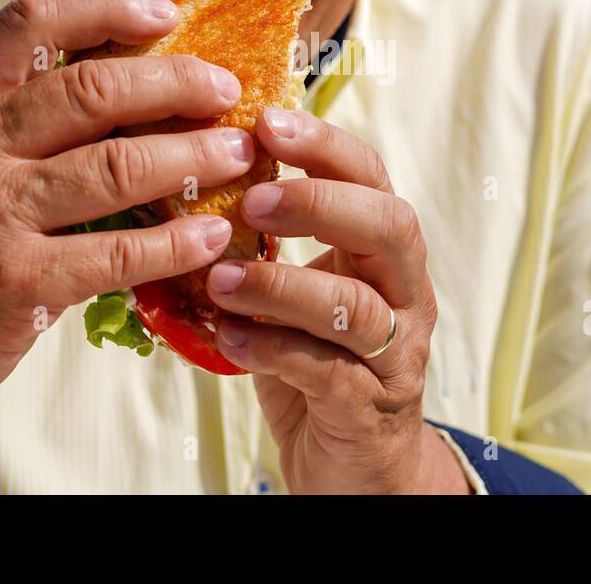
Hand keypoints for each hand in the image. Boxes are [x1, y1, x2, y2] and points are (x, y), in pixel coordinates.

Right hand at [0, 0, 253, 490]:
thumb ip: (8, 124)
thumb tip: (123, 89)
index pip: (30, 23)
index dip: (106, 7)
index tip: (165, 12)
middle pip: (93, 89)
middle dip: (176, 83)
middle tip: (226, 91)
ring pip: (119, 166)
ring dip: (194, 157)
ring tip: (239, 154)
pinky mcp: (17, 283)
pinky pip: (120, 253)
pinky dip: (177, 243)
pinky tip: (212, 236)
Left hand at [204, 108, 467, 493]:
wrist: (355, 469)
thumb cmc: (316, 365)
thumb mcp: (294, 295)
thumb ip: (263, 246)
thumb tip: (184, 185)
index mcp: (384, 253)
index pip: (371, 177)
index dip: (324, 145)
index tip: (265, 121)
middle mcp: (405, 295)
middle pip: (389, 227)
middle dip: (319, 203)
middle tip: (250, 198)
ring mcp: (395, 354)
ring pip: (356, 306)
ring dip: (282, 284)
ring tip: (220, 277)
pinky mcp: (371, 410)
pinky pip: (329, 373)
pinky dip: (275, 350)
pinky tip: (230, 339)